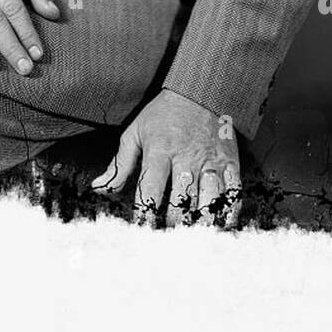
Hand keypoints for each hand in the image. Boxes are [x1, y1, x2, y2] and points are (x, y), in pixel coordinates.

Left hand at [91, 90, 241, 226]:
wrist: (200, 90)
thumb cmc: (163, 114)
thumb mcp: (136, 133)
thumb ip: (119, 165)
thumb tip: (98, 189)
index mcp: (160, 150)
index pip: (150, 188)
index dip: (145, 214)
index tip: (141, 232)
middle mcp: (187, 157)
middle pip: (181, 199)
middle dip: (174, 223)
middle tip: (169, 241)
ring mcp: (210, 161)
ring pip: (209, 199)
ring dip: (201, 222)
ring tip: (193, 238)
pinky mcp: (229, 162)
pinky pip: (233, 192)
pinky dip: (228, 212)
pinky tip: (220, 226)